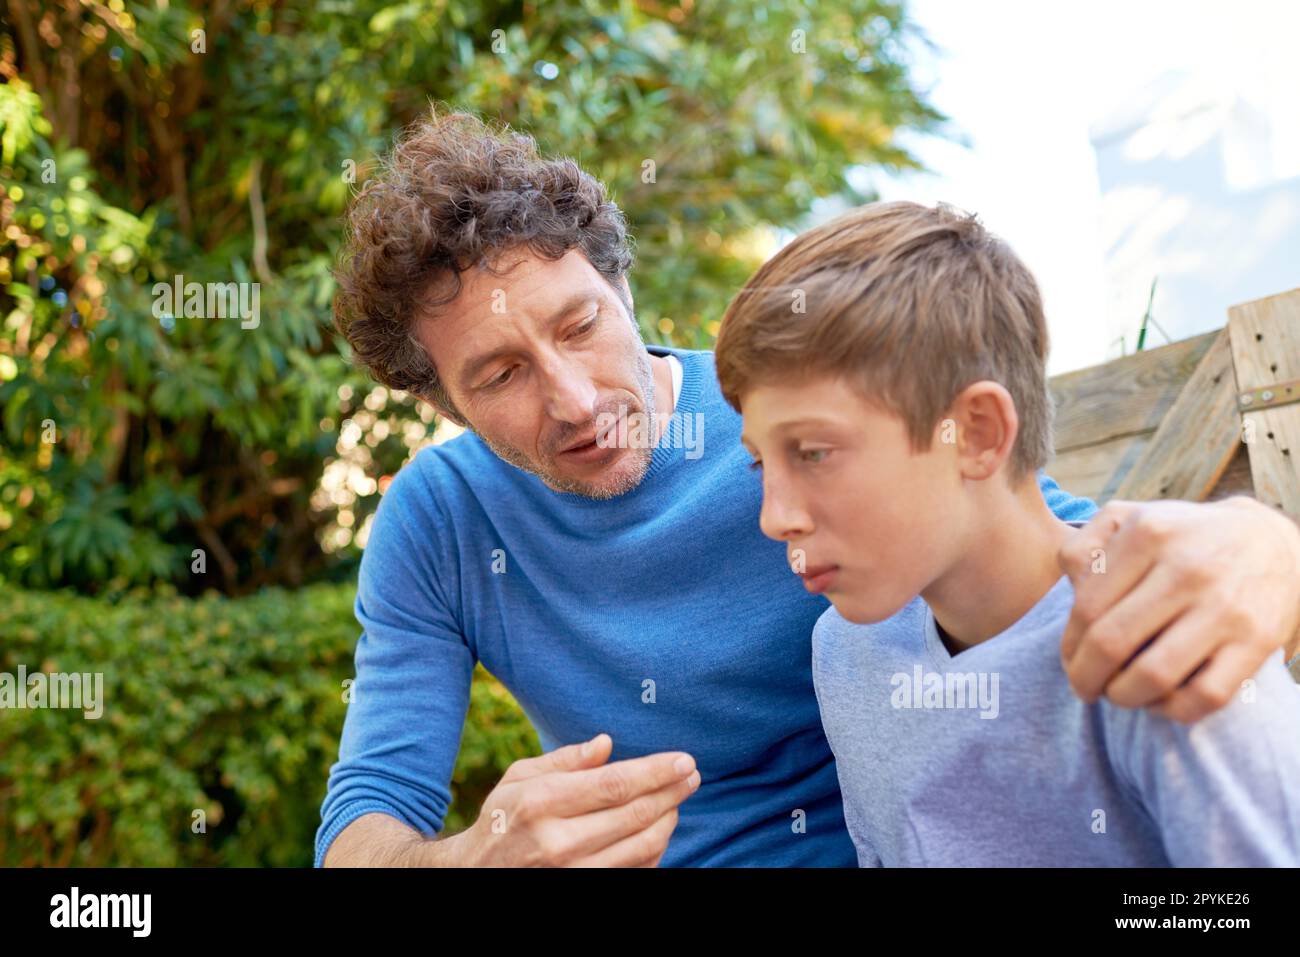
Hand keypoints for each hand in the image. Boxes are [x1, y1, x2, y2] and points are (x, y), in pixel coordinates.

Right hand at [450, 733, 699, 866]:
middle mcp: (557, 841)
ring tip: (677, 800)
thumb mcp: (518, 779)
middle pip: (634, 815)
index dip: (655, 772)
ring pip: (642, 847)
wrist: (474, 874)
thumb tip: (607, 743)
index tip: (684, 760)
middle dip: (671, 792)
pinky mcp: (582, 890)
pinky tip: (659, 830)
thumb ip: (564, 760)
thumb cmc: (501, 819)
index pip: (614, 784)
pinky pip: (635, 872)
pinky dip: (655, 850)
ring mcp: (571, 873)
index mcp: (540, 802)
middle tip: (692, 776)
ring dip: (668, 821)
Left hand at [1058, 496, 1299, 722]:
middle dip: (1085, 677)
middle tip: (1084, 687)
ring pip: (1152, 675)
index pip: (1087, 608)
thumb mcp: (1131, 519)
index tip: (1070, 660)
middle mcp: (1186, 569)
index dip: (1069, 646)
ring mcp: (1224, 607)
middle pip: (1111, 643)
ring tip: (1117, 694)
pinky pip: (1204, 695)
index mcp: (1148, 535)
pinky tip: (1160, 701)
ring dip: (1123, 697)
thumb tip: (1070, 583)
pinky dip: (1172, 710)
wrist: (1269, 542)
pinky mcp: (1256, 641)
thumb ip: (1085, 543)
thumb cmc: (1181, 540)